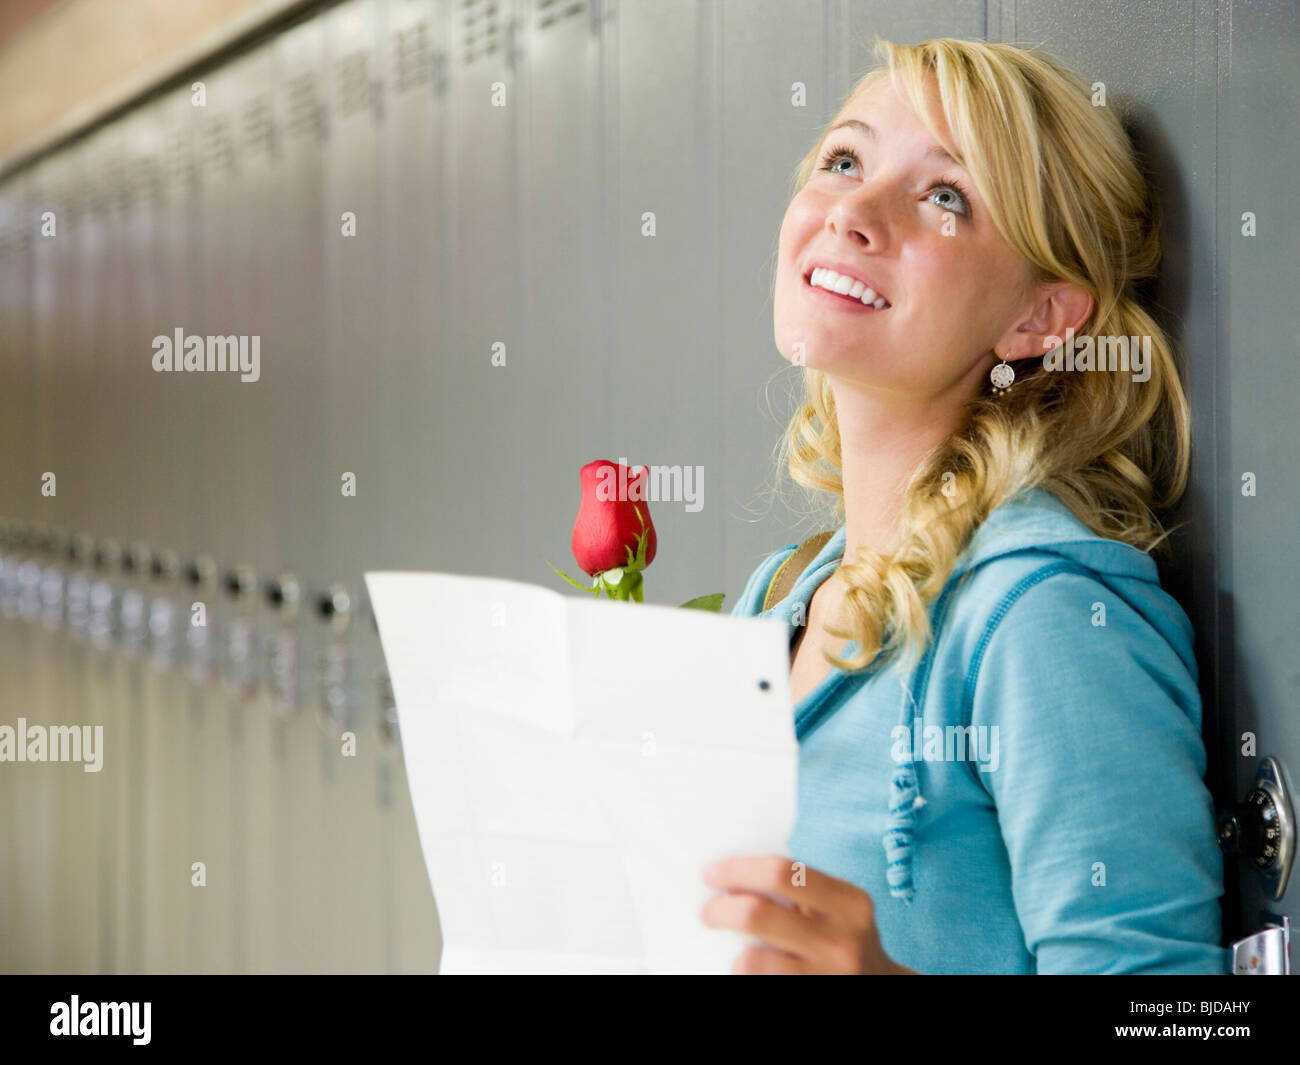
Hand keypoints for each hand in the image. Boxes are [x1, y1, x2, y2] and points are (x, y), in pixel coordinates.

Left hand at [700, 854, 916, 973]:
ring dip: (732, 955)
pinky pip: (759, 983)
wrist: (880, 988)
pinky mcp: (811, 997)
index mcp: (849, 903)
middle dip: (720, 910)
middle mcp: (842, 941)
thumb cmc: (845, 939)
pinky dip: (744, 975)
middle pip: (758, 915)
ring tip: (732, 952)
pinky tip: (746, 970)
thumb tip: (733, 876)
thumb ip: (801, 889)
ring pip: (752, 961)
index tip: (712, 873)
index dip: (739, 870)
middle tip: (707, 912)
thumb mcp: (839, 908)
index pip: (782, 873)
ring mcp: (827, 977)